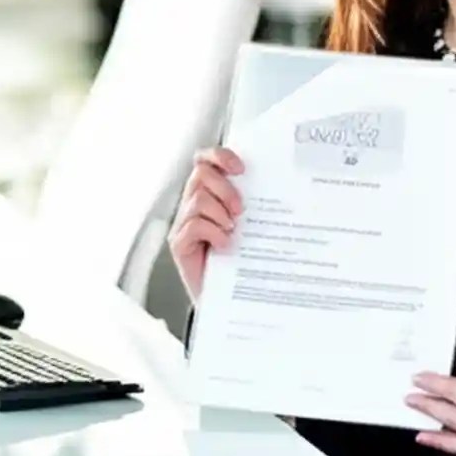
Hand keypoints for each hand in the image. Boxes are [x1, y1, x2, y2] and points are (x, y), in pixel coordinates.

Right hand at [167, 147, 243, 299]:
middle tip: (241, 210)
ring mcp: (183, 224)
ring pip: (198, 199)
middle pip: (201, 174)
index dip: (219, 156)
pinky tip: (225, 245)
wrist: (228, 300)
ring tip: (233, 230)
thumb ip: (252, 206)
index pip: (205, 160)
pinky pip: (193, 226)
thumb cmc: (241, 261)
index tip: (241, 169)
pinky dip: (213, 233)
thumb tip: (277, 188)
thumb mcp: (251, 226)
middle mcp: (192, 205)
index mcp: (209, 194)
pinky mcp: (178, 244)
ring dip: (221, 213)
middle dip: (225, 188)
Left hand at [406, 351, 455, 455]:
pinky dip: (451, 446)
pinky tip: (441, 440)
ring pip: (455, 437)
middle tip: (410, 396)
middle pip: (448, 414)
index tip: (419, 377)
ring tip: (415, 421)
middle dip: (426, 404)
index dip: (432, 383)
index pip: (452, 391)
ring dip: (433, 428)